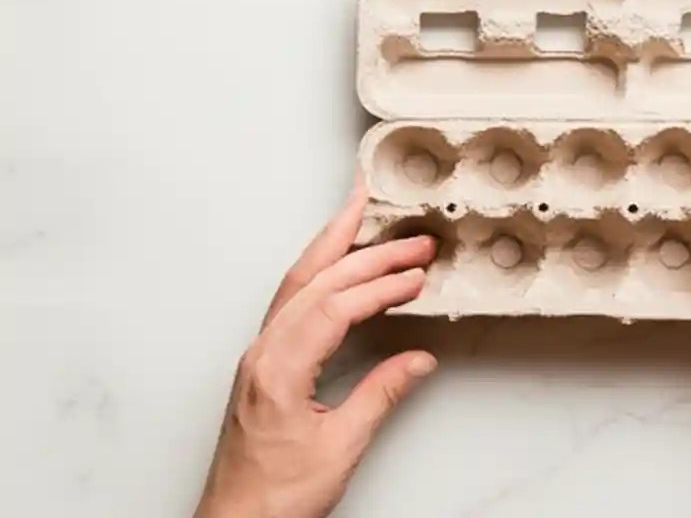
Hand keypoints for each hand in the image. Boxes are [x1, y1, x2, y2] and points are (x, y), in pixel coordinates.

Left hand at [196, 179, 437, 517]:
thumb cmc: (275, 495)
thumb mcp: (340, 447)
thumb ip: (381, 395)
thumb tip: (418, 360)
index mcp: (279, 369)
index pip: (336, 308)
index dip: (381, 287)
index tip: (417, 277)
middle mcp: (263, 353)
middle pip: (317, 283)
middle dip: (367, 253)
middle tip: (411, 237)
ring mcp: (260, 355)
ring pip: (297, 283)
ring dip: (333, 247)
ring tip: (361, 214)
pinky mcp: (264, 364)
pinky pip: (291, 301)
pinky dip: (318, 273)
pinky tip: (336, 265)